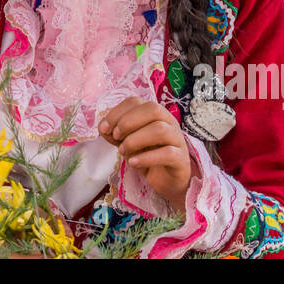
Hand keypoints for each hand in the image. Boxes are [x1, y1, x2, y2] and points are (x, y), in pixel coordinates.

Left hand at [99, 98, 194, 212]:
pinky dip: (147, 158)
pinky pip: (168, 153)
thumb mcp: (127, 143)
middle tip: (116, 137)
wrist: (167, 181)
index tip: (103, 128)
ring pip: (160, 129)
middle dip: (128, 122)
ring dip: (135, 140)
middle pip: (153, 109)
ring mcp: (177, 139)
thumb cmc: (147, 156)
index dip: (117, 112)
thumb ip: (116, 134)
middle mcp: (169, 122)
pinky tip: (133, 163)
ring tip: (123, 151)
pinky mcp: (181, 159)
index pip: (136, 102)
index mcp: (154, 114)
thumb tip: (102, 128)